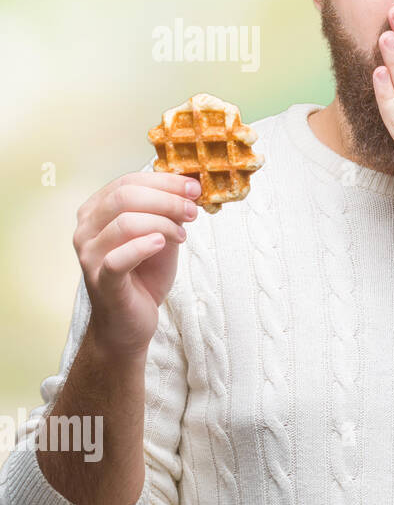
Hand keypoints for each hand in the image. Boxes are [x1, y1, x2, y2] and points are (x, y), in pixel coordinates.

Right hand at [74, 171, 200, 357]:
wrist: (130, 322)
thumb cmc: (144, 276)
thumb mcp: (161, 237)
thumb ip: (168, 215)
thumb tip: (190, 190)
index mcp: (96, 213)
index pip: (127, 182)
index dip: (164, 181)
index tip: (194, 188)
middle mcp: (86, 230)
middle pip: (125, 196)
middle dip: (167, 199)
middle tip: (193, 211)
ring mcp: (89, 256)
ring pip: (124, 222)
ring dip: (162, 223)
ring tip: (183, 236)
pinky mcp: (101, 280)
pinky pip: (117, 258)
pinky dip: (143, 246)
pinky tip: (162, 244)